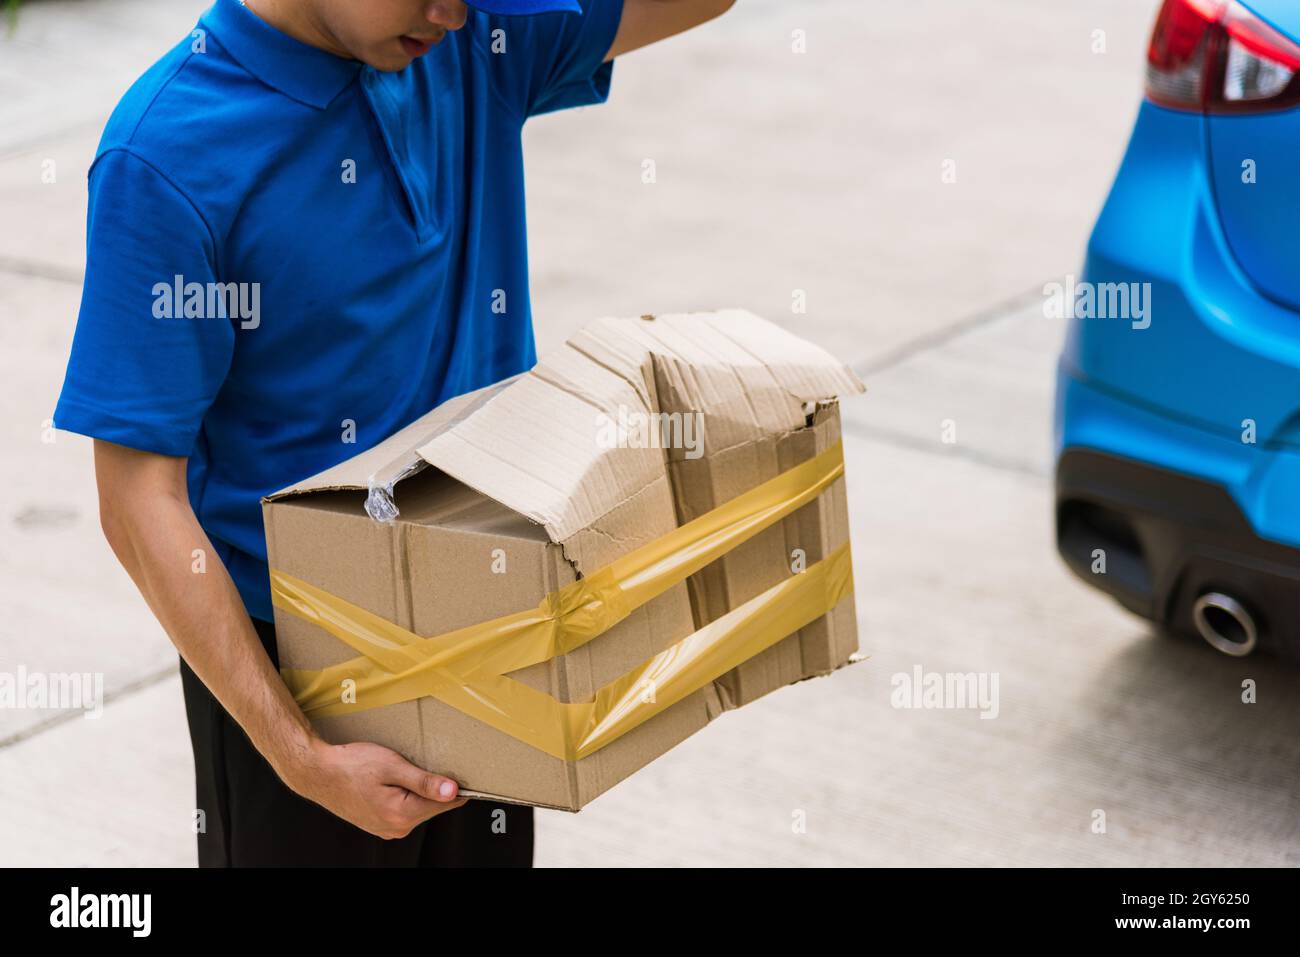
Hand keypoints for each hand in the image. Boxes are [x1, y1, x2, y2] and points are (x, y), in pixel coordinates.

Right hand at [285, 738, 468, 838]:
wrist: (318, 772)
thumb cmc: (352, 765)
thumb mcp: (392, 766)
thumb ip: (424, 781)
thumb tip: (453, 791)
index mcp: (402, 815)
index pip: (446, 803)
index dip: (457, 785)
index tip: (463, 770)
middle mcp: (396, 827)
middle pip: (432, 805)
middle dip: (435, 786)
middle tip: (426, 761)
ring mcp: (387, 828)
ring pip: (418, 807)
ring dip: (418, 790)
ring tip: (404, 769)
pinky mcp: (379, 824)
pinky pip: (403, 809)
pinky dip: (405, 795)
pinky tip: (393, 780)